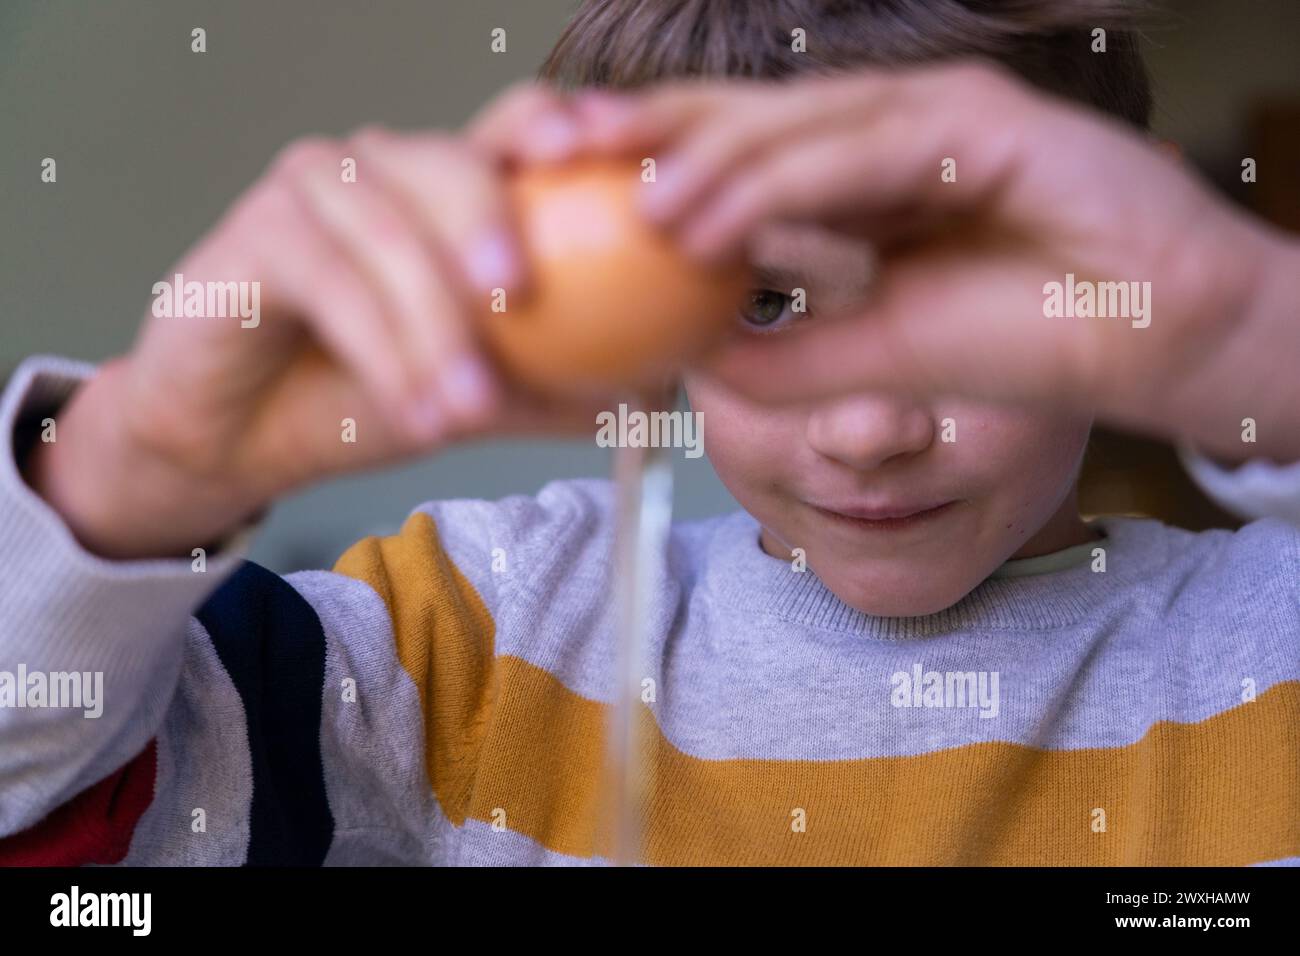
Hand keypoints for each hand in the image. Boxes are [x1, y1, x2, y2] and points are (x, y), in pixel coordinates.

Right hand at [28, 86, 610, 559]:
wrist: (242, 439)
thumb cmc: (363, 397)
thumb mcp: (479, 395)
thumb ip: (559, 385)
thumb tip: (659, 391)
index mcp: (449, 189)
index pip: (513, 131)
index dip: (560, 128)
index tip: (607, 160)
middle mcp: (383, 169)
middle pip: (450, 162)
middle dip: (489, 222)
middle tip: (521, 298)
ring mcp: (314, 190)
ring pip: (388, 231)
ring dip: (433, 325)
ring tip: (467, 409)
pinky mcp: (255, 232)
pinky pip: (329, 280)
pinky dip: (380, 351)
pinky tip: (416, 415)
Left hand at [560, 64, 1299, 462]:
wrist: (1151, 339)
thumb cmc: (1020, 342)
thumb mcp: (870, 360)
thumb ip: (784, 357)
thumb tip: (687, 360)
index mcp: (850, 176)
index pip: (730, 157)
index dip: (642, 165)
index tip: (553, 190)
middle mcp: (880, 131)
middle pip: (741, 117)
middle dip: (639, 129)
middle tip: (544, 145)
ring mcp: (930, 113)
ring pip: (793, 126)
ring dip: (704, 161)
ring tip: (623, 200)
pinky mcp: (983, 119)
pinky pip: (863, 150)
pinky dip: (783, 186)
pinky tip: (712, 222)